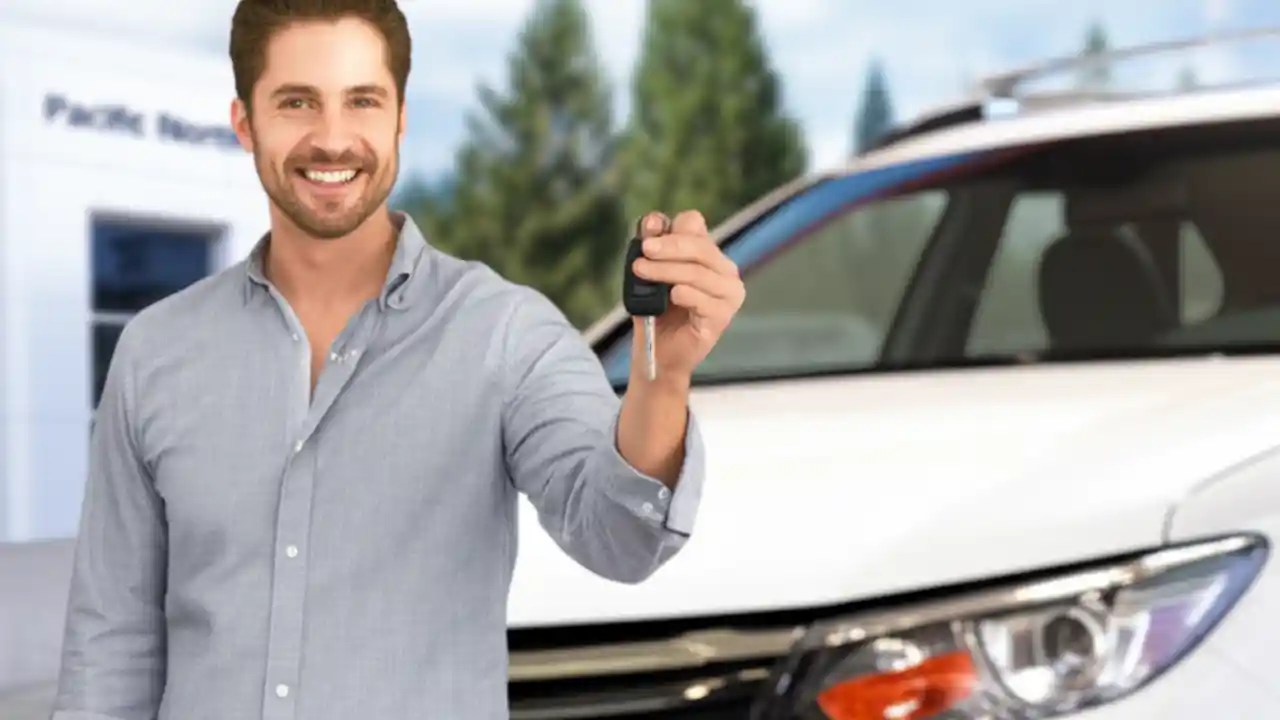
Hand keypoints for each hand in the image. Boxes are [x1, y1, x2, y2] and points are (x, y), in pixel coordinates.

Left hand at [629, 210, 745, 387]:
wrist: (658, 351)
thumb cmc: (655, 311)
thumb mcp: (647, 274)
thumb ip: (651, 247)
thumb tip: (653, 221)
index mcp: (705, 253)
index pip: (693, 223)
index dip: (670, 227)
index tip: (646, 238)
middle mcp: (722, 269)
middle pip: (699, 246)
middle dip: (669, 246)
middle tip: (644, 250)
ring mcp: (727, 293)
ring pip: (698, 272)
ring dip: (667, 270)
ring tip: (641, 272)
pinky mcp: (723, 316)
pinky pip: (705, 300)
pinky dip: (687, 295)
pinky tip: (673, 295)